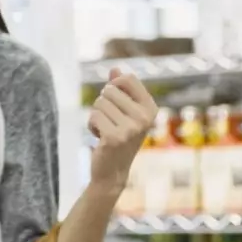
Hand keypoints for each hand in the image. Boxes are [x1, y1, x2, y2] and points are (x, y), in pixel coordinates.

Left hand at [87, 70, 155, 191]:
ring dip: (96, 116)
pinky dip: (91, 126)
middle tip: (110, 122)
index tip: (115, 104)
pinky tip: (100, 139)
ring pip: (99, 103)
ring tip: (106, 131)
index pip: (127, 78)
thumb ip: (120, 90)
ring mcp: (131, 128)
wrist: (113, 172)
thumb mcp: (123, 112)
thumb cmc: (118, 137)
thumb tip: (114, 68)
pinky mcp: (115, 137)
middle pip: (109, 90)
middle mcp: (144, 117)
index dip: (113, 86)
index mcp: (151, 108)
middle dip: (102, 104)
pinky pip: (93, 116)